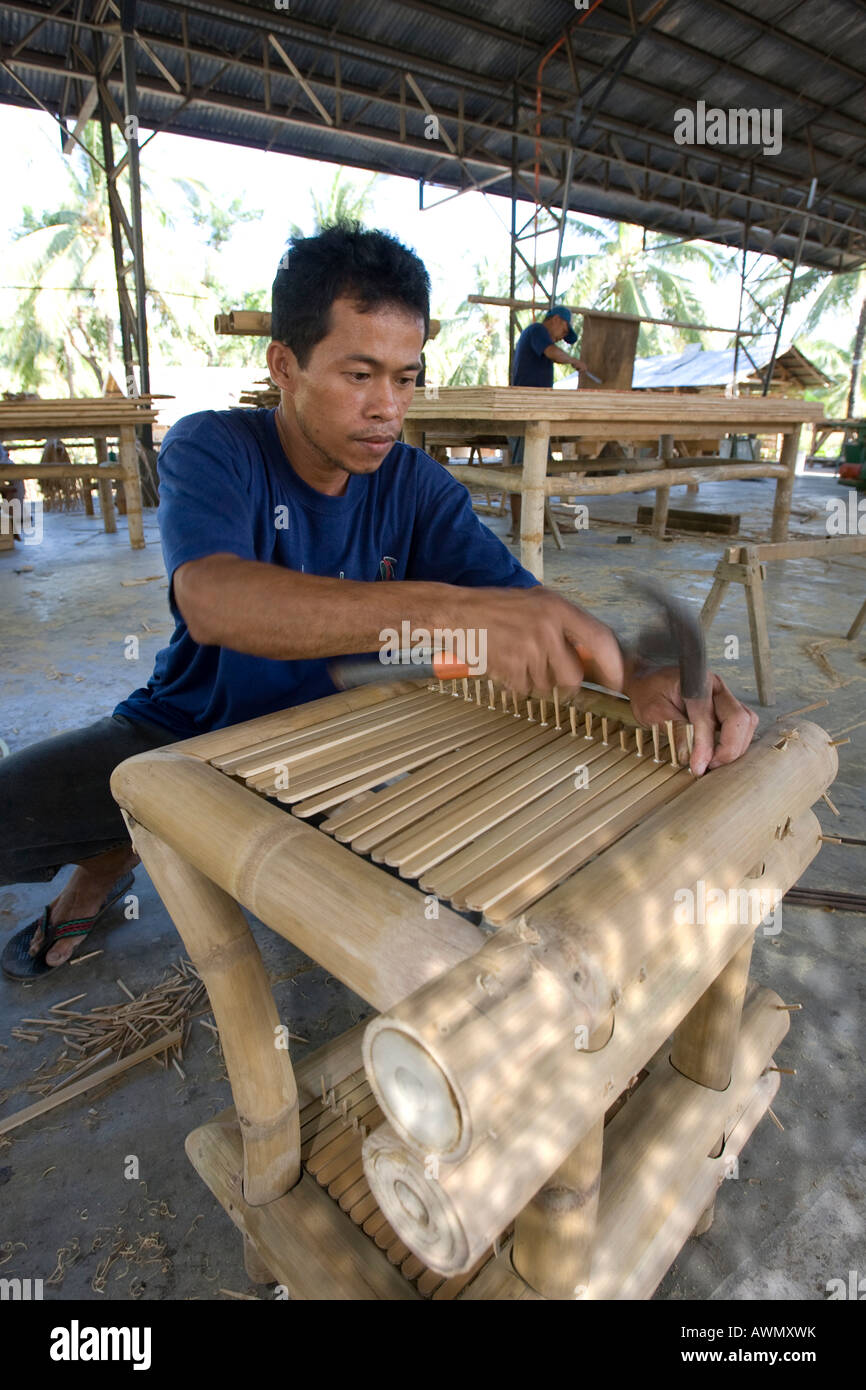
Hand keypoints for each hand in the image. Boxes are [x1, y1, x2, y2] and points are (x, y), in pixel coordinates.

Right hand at [460, 587, 624, 697]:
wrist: (459, 612)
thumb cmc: (498, 607)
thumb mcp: (538, 602)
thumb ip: (566, 624)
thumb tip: (594, 656)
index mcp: (558, 608)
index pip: (600, 639)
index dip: (613, 665)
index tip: (617, 682)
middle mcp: (547, 629)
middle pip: (573, 676)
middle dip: (565, 683)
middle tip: (552, 673)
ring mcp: (528, 649)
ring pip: (548, 686)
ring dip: (537, 681)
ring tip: (520, 659)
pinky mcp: (510, 667)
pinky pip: (525, 690)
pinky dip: (517, 684)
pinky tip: (507, 664)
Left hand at [623, 666, 758, 775]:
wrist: (648, 682)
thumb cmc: (649, 692)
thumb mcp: (652, 711)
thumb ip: (674, 730)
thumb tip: (689, 755)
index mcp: (697, 683)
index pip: (708, 718)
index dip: (705, 746)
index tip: (698, 767)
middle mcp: (717, 689)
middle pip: (740, 719)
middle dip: (729, 749)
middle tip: (709, 767)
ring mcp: (724, 699)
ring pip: (746, 725)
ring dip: (734, 748)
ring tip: (712, 762)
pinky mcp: (726, 710)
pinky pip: (741, 728)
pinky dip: (734, 744)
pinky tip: (718, 755)